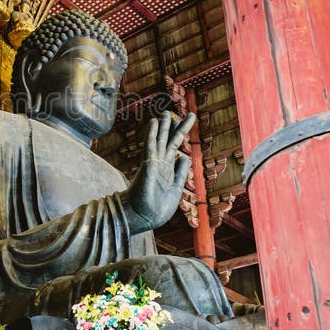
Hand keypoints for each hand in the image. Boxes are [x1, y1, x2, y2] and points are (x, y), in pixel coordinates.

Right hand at [123, 111, 194, 232]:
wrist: (144, 217)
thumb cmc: (157, 208)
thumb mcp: (175, 190)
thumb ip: (180, 173)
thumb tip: (184, 158)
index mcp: (168, 170)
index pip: (175, 149)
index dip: (179, 136)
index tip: (184, 123)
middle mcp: (161, 164)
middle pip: (169, 141)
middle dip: (174, 127)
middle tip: (177, 113)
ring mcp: (154, 163)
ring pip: (161, 140)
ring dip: (163, 126)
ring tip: (166, 112)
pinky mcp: (148, 165)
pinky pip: (150, 146)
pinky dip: (152, 133)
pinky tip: (154, 122)